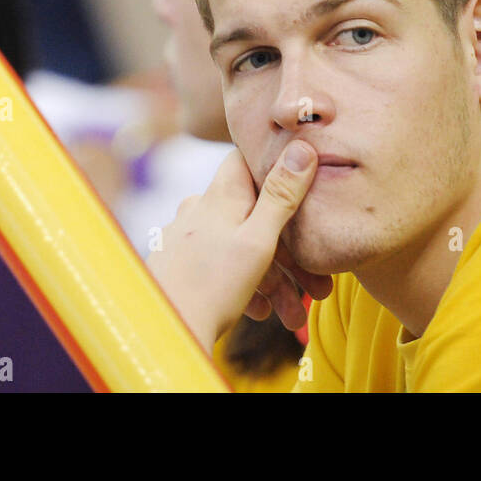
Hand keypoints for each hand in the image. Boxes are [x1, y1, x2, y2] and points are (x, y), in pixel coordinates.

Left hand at [147, 142, 331, 348]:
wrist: (165, 333)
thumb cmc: (212, 288)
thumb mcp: (259, 240)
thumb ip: (281, 195)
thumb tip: (300, 146)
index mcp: (220, 196)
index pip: (245, 159)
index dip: (272, 166)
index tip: (298, 184)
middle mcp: (199, 210)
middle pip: (252, 213)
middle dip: (287, 249)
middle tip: (315, 282)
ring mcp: (186, 237)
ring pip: (239, 245)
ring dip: (271, 277)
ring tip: (292, 313)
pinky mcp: (178, 263)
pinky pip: (219, 265)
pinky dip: (244, 285)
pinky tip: (259, 311)